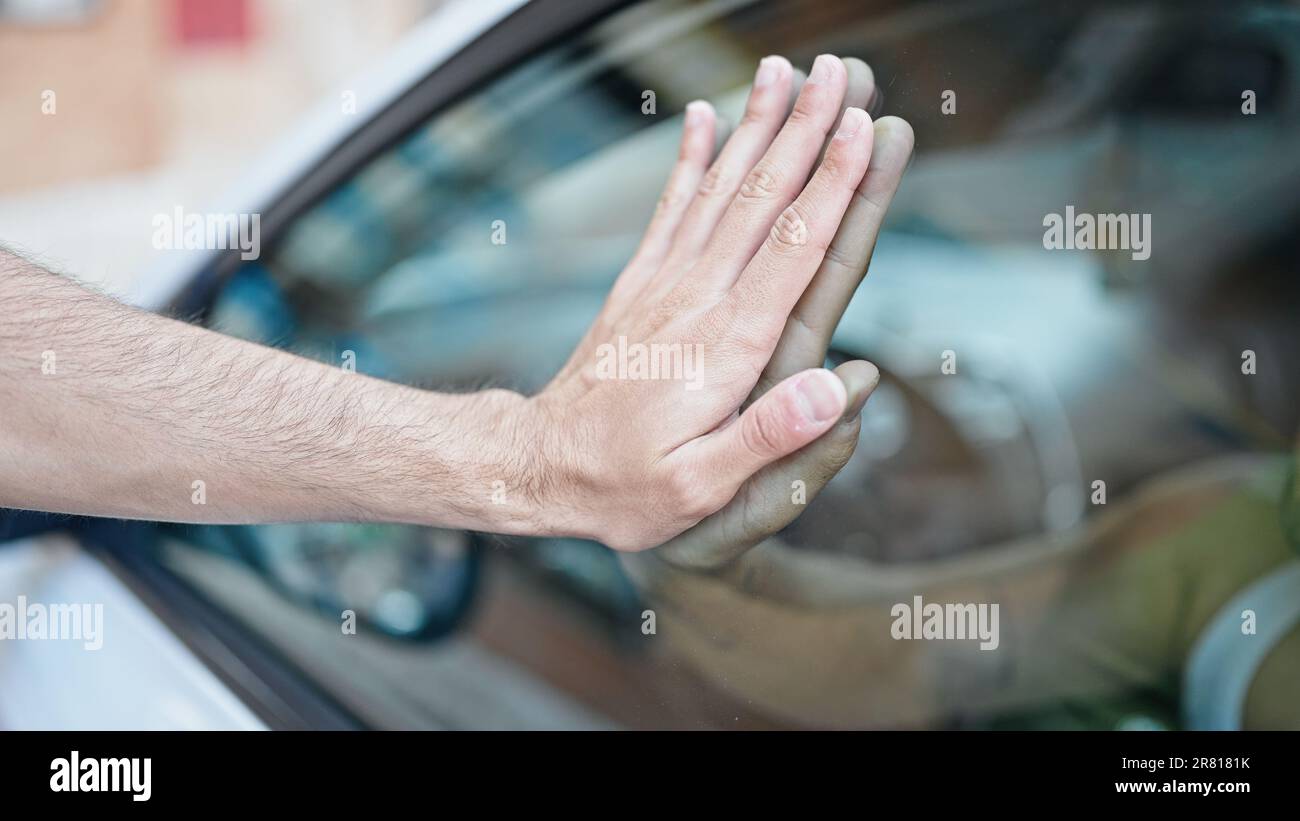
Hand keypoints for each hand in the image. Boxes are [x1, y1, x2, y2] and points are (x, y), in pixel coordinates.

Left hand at [616, 62, 919, 725]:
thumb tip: (839, 389)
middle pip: (762, 202)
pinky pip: (670, 208)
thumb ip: (767, 436)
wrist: (540, 465)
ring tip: (784, 71)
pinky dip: (690, 159)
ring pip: (721, 191)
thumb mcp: (699, 489)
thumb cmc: (625, 487)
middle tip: (842, 72)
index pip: (792, 252)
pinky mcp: (640, 284)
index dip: (831, 186)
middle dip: (805, 132)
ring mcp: (665, 286)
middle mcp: (698, 302)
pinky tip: (705, 117)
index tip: (859, 128)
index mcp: (728, 348)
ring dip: (756, 127)